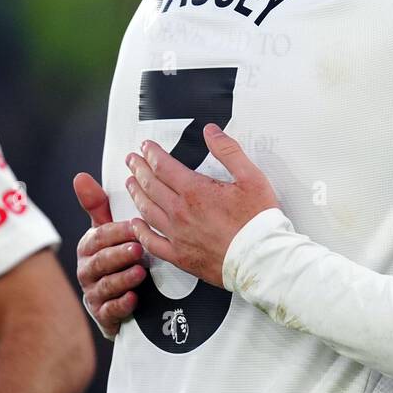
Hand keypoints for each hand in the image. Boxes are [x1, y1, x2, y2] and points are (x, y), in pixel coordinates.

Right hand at [73, 172, 145, 337]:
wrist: (117, 298)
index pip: (98, 237)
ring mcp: (94, 293)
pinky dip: (121, 305)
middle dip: (119, 255)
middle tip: (139, 249)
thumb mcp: (107, 230)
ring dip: (123, 278)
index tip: (135, 226)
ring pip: (105, 286)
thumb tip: (80, 177)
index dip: (116, 232)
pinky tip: (134, 298)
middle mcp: (87, 270)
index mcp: (89, 248)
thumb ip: (97, 206)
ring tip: (141, 272)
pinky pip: (109, 311)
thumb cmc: (114, 256)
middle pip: (100, 262)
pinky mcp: (103, 315)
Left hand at [124, 124, 278, 287]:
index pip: (163, 166)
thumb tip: (211, 132)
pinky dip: (141, 231)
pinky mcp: (180, 256)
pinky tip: (136, 225)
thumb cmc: (258, 223)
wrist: (261, 259)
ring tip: (131, 184)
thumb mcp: (251, 177)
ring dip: (136, 194)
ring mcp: (178, 235)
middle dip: (139, 169)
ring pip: (147, 211)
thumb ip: (228, 151)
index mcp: (195, 191)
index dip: (152, 153)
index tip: (146, 147)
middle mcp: (180, 212)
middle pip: (150, 186)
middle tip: (132, 160)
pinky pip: (152, 243)